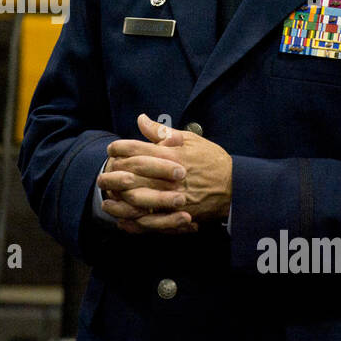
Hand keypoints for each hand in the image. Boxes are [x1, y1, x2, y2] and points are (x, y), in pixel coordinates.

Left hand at [98, 113, 231, 232]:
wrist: (236, 187)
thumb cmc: (212, 160)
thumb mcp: (190, 140)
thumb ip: (163, 132)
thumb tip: (141, 119)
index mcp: (171, 155)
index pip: (136, 149)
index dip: (119, 148)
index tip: (112, 148)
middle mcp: (168, 177)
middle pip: (132, 174)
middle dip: (114, 172)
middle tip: (104, 172)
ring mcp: (172, 198)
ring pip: (137, 199)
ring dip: (119, 198)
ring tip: (107, 196)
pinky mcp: (177, 215)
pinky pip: (150, 221)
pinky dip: (134, 221)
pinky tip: (122, 218)